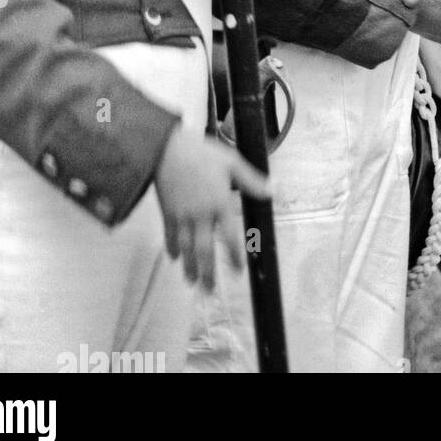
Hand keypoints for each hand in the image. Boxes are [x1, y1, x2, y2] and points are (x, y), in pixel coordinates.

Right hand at [153, 124, 270, 288]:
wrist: (167, 150)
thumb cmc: (202, 153)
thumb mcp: (231, 162)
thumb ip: (251, 181)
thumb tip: (273, 190)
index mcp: (219, 204)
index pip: (229, 236)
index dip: (234, 256)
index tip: (238, 270)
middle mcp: (201, 215)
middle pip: (204, 250)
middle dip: (208, 272)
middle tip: (210, 291)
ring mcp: (182, 216)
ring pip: (186, 248)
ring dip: (189, 267)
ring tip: (192, 282)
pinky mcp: (167, 212)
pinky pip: (170, 235)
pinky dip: (172, 248)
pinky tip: (175, 258)